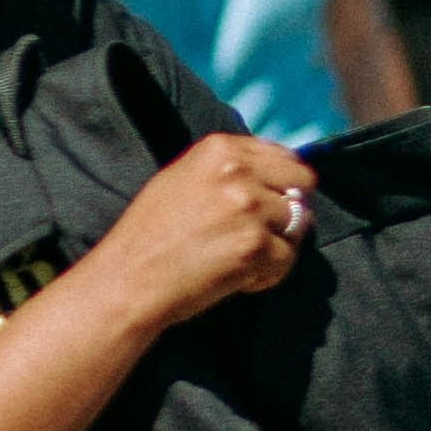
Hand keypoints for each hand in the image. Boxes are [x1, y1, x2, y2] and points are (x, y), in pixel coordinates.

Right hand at [104, 133, 313, 327]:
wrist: (127, 281)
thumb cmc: (149, 235)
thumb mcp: (182, 178)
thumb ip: (229, 168)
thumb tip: (275, 170)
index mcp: (219, 149)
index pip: (284, 156)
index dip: (282, 184)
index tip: (269, 204)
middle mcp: (238, 172)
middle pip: (303, 183)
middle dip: (289, 209)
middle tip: (263, 232)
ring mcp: (249, 208)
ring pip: (299, 223)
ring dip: (278, 244)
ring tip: (243, 258)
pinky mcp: (256, 246)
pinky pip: (287, 259)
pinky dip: (268, 274)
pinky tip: (239, 278)